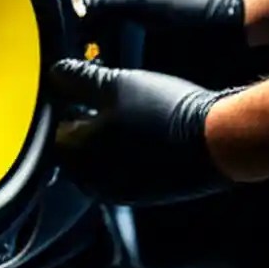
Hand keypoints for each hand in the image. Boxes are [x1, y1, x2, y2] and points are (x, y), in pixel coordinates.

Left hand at [49, 59, 233, 205]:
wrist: (217, 142)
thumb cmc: (162, 112)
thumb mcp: (115, 83)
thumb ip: (78, 78)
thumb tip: (55, 72)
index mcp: (75, 156)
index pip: (51, 130)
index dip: (60, 106)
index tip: (73, 90)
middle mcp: (90, 181)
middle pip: (72, 149)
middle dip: (81, 123)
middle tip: (98, 99)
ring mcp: (117, 192)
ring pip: (97, 160)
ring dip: (102, 139)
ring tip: (122, 113)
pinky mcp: (142, 195)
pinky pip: (120, 171)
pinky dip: (123, 153)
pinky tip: (140, 132)